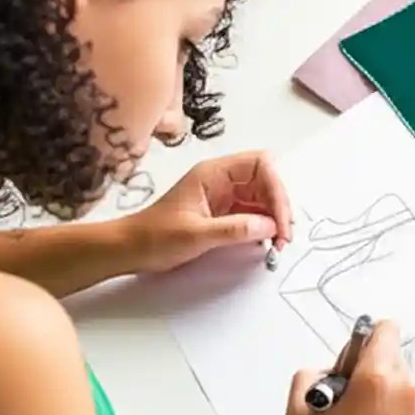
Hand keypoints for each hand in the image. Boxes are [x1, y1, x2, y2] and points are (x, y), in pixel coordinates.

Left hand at [126, 151, 292, 273]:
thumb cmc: (155, 236)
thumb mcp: (195, 234)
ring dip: (275, 219)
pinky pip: (252, 214)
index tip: (280, 221)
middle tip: (284, 238)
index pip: (259, 165)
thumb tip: (269, 226)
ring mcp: (223, 197)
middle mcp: (221, 180)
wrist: (130, 249)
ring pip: (262, 199)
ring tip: (278, 244)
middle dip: (279, 206)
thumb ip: (234, 229)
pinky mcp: (223, 214)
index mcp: (212, 173)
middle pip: (265, 181)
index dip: (276, 189)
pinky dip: (263, 227)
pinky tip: (266, 243)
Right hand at [285, 321, 414, 414]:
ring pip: (401, 382)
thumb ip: (310, 375)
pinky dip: (394, 411)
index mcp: (377, 377)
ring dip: (383, 391)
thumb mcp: (299, 410)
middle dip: (370, 370)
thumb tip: (330, 371)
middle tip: (348, 400)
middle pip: (391, 357)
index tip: (352, 363)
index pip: (385, 330)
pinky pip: (409, 405)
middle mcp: (406, 389)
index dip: (365, 340)